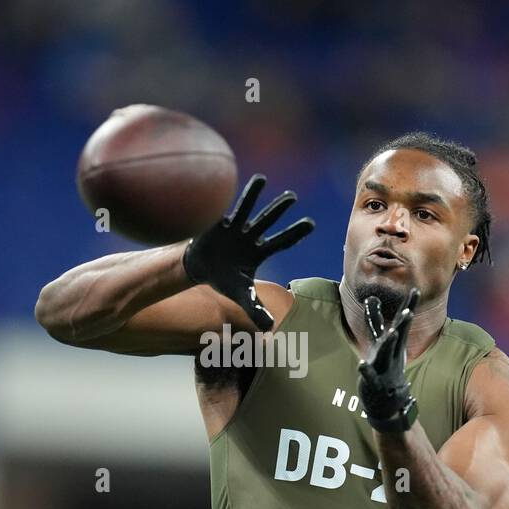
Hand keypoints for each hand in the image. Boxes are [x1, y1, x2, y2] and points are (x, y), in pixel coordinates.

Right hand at [182, 174, 313, 330]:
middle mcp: (249, 236)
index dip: (294, 233)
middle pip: (267, 221)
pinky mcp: (217, 224)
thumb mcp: (240, 295)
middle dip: (278, 209)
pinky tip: (234, 184)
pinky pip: (223, 209)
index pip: (281, 241)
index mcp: (258, 252)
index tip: (311, 223)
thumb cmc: (222, 279)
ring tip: (262, 180)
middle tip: (291, 197)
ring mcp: (234, 228)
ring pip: (246, 210)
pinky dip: (228, 200)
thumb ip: (255, 309)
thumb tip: (269, 328)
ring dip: (254, 196)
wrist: (198, 269)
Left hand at [358, 288, 419, 430]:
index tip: (415, 289)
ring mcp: (384, 367)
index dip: (408, 306)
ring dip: (389, 343)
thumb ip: (374, 320)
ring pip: (386, 353)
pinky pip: (370, 375)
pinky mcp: (374, 381)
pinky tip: (362, 364)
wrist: (389, 400)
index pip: (401, 322)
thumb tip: (369, 298)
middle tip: (409, 311)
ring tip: (392, 332)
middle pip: (398, 335)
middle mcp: (391, 353)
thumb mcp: (380, 342)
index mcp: (393, 343)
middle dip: (403, 323)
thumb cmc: (385, 366)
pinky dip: (366, 370)